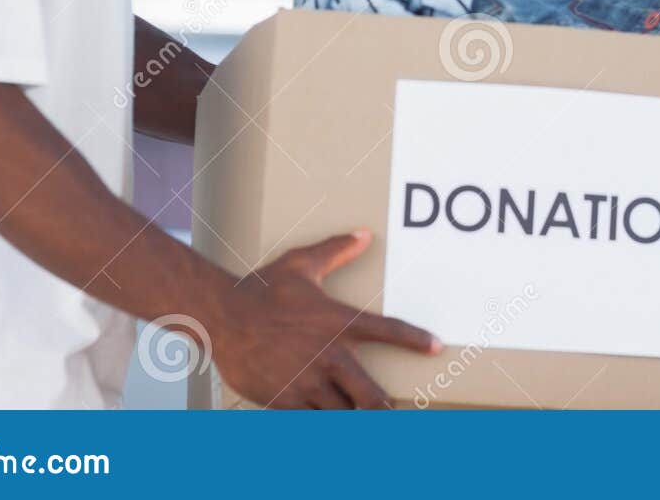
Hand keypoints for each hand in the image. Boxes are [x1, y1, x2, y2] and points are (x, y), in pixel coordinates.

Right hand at [205, 230, 440, 408]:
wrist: (223, 316)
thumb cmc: (262, 288)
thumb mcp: (302, 264)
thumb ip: (336, 250)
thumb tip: (364, 234)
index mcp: (339, 323)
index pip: (389, 331)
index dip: (416, 340)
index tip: (436, 347)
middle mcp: (329, 356)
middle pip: (371, 396)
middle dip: (384, 409)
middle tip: (393, 414)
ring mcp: (308, 382)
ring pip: (342, 414)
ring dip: (351, 418)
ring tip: (360, 422)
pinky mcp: (285, 401)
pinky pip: (311, 422)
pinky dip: (320, 425)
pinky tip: (323, 424)